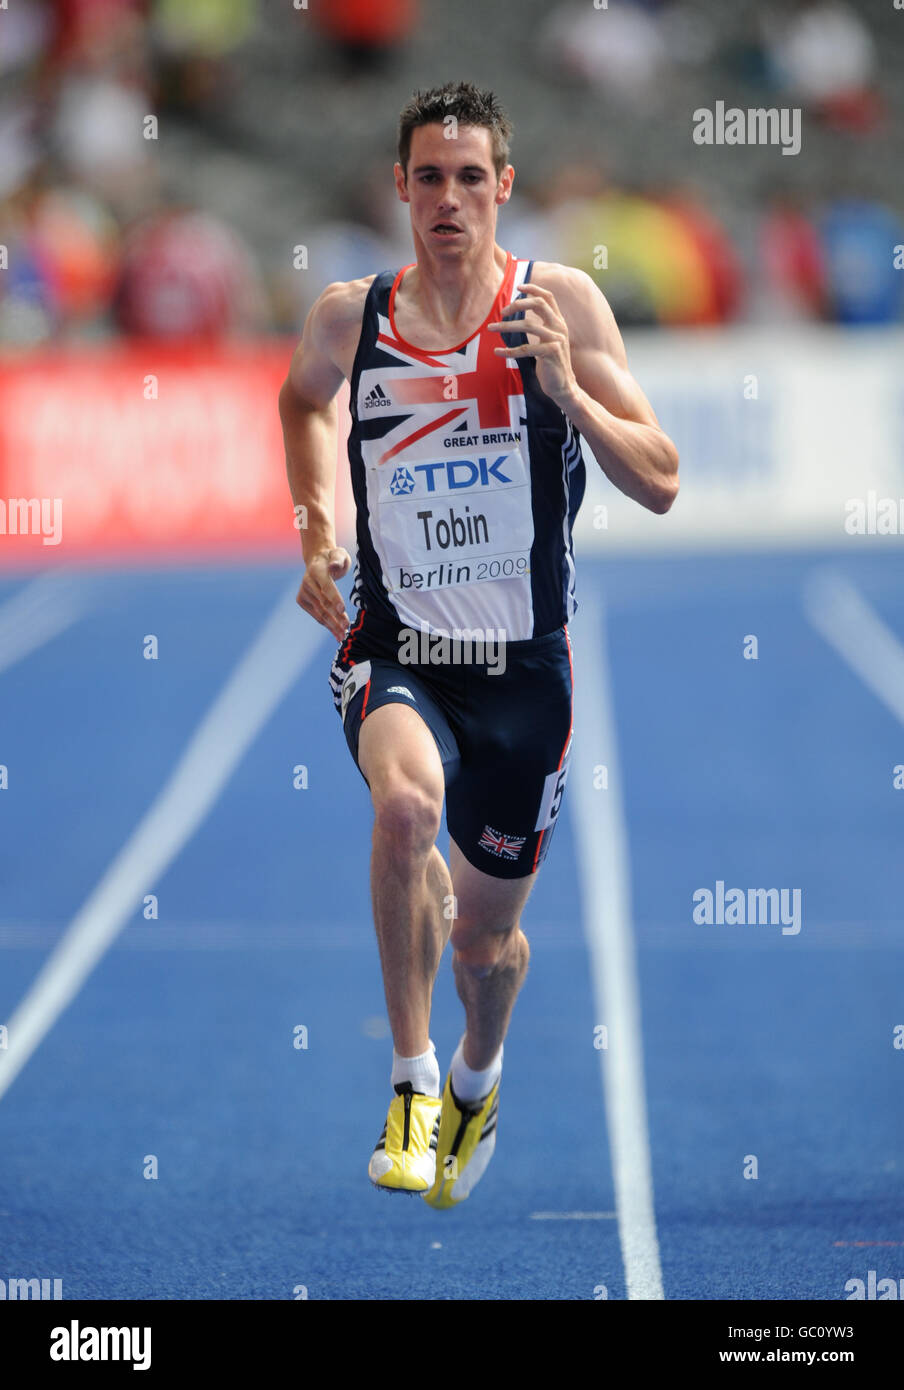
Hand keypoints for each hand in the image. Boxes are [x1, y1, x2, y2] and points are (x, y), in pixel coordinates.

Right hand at [296, 546, 350, 640]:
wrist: (318, 561)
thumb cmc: (333, 558)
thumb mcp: (339, 553)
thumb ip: (338, 559)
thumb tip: (334, 566)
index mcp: (316, 570)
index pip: (326, 586)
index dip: (334, 598)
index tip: (342, 610)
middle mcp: (307, 582)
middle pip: (323, 602)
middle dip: (335, 616)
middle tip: (346, 626)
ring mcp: (303, 592)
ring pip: (320, 612)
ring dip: (332, 625)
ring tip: (343, 635)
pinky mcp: (302, 601)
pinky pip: (317, 615)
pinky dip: (327, 625)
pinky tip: (337, 634)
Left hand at [488, 284, 578, 404]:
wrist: (563, 387)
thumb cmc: (551, 364)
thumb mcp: (547, 341)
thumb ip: (540, 327)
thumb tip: (523, 317)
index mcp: (559, 322)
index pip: (548, 297)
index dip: (533, 289)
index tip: (518, 287)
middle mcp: (560, 327)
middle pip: (539, 304)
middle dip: (518, 304)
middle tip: (502, 312)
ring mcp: (556, 339)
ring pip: (528, 325)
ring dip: (506, 326)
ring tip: (491, 328)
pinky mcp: (551, 353)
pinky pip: (525, 349)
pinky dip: (509, 350)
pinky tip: (497, 352)